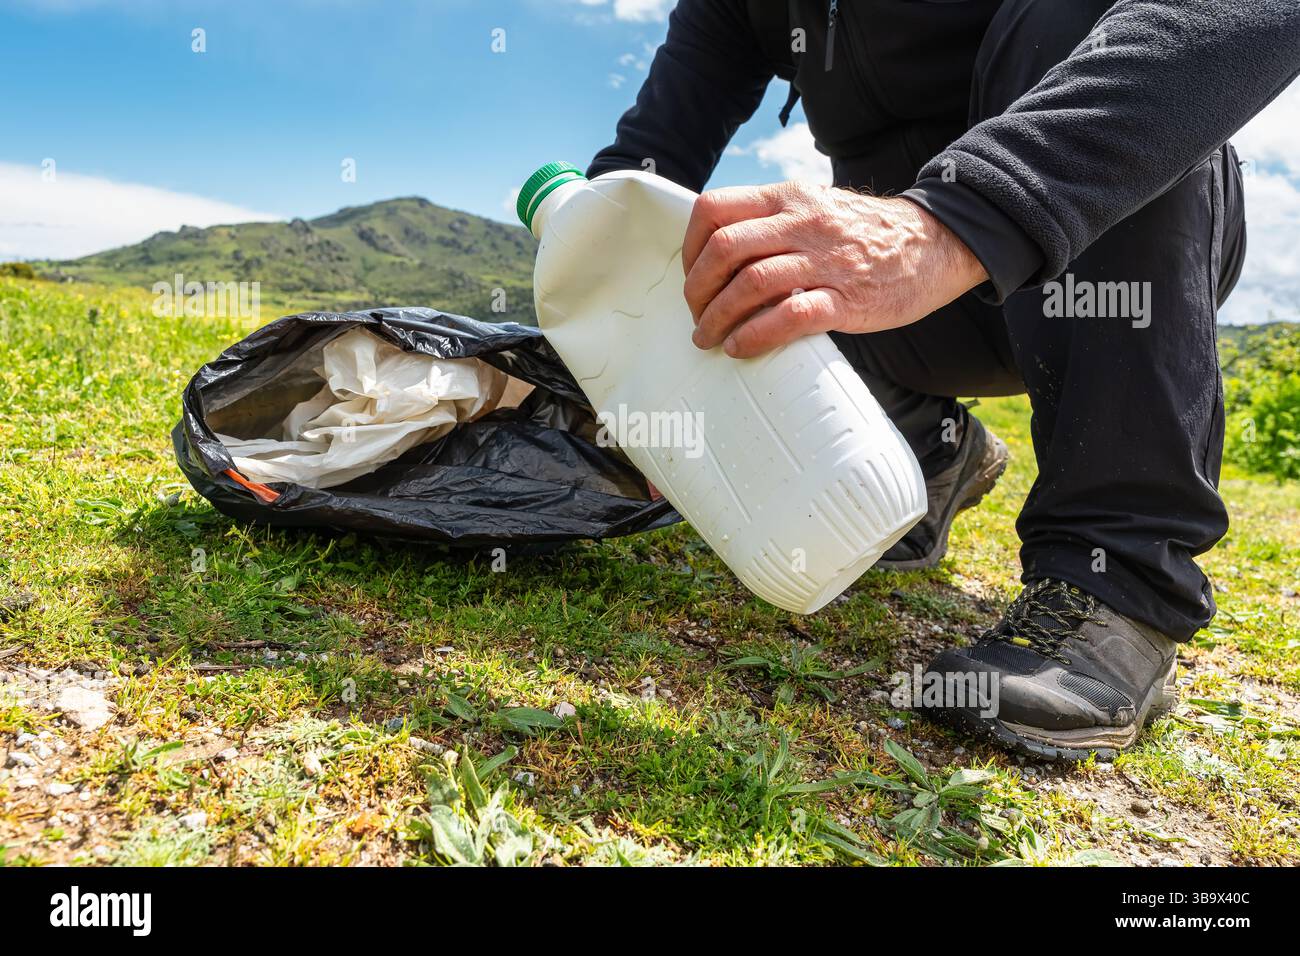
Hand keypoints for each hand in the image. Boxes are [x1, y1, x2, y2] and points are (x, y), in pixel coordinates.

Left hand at [682, 182, 988, 357]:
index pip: (714, 210)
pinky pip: (789, 316)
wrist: (937, 243)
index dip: (691, 248)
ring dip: (718, 317)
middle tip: (697, 315)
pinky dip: (755, 335)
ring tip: (710, 338)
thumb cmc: (867, 234)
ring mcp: (825, 261)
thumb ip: (773, 221)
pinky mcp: (846, 299)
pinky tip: (741, 347)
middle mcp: (802, 223)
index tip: (692, 276)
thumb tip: (722, 253)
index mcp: (788, 198)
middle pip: (724, 250)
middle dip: (698, 289)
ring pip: (749, 283)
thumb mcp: (815, 207)